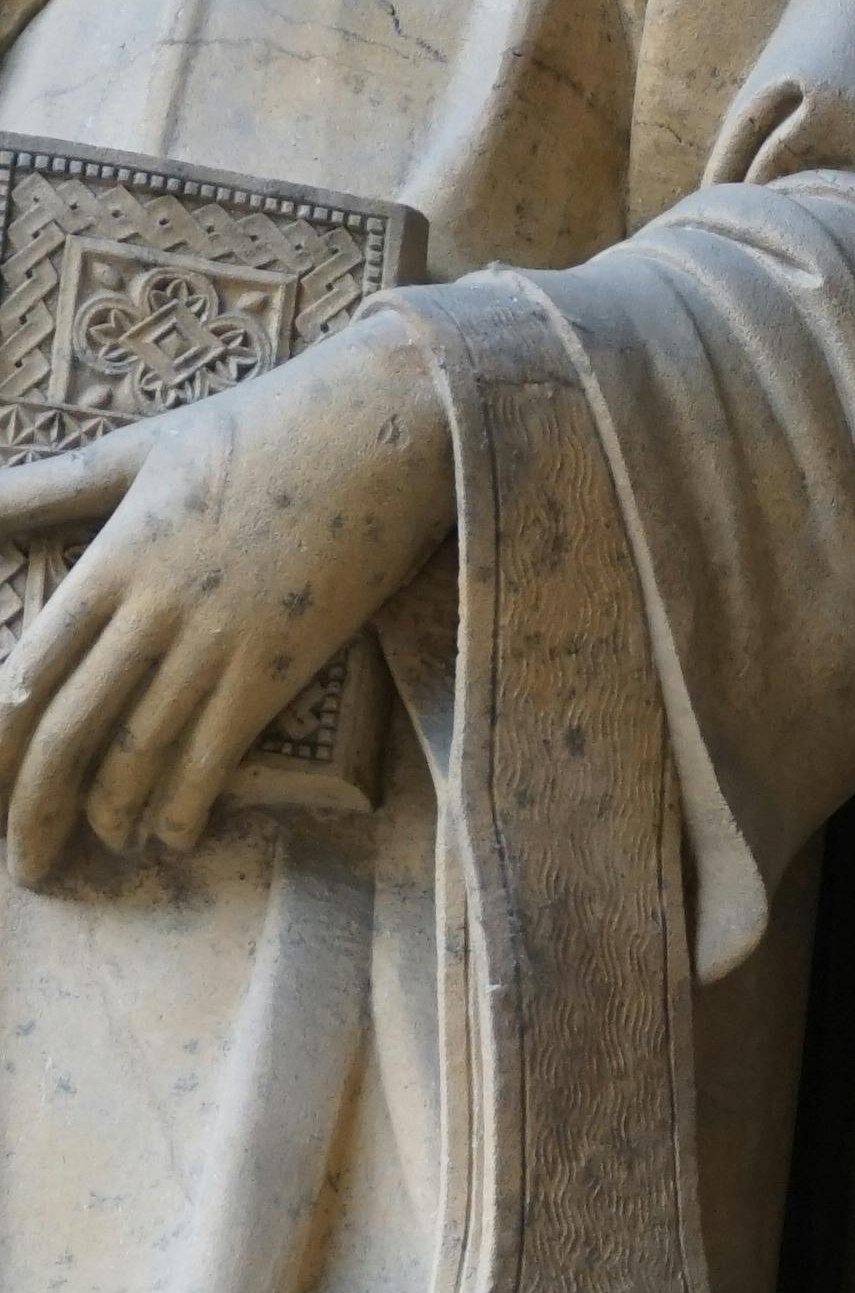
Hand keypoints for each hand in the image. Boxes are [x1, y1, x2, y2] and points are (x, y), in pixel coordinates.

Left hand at [0, 296, 449, 877]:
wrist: (381, 426)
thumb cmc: (262, 429)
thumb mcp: (141, 449)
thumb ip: (54, 486)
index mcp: (111, 560)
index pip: (27, 674)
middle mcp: (151, 609)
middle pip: (68, 730)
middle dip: (35, 809)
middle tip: (25, 866)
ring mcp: (216, 640)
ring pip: (138, 752)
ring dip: (112, 817)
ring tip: (103, 850)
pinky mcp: (280, 662)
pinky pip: (217, 753)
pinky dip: (186, 804)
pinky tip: (174, 836)